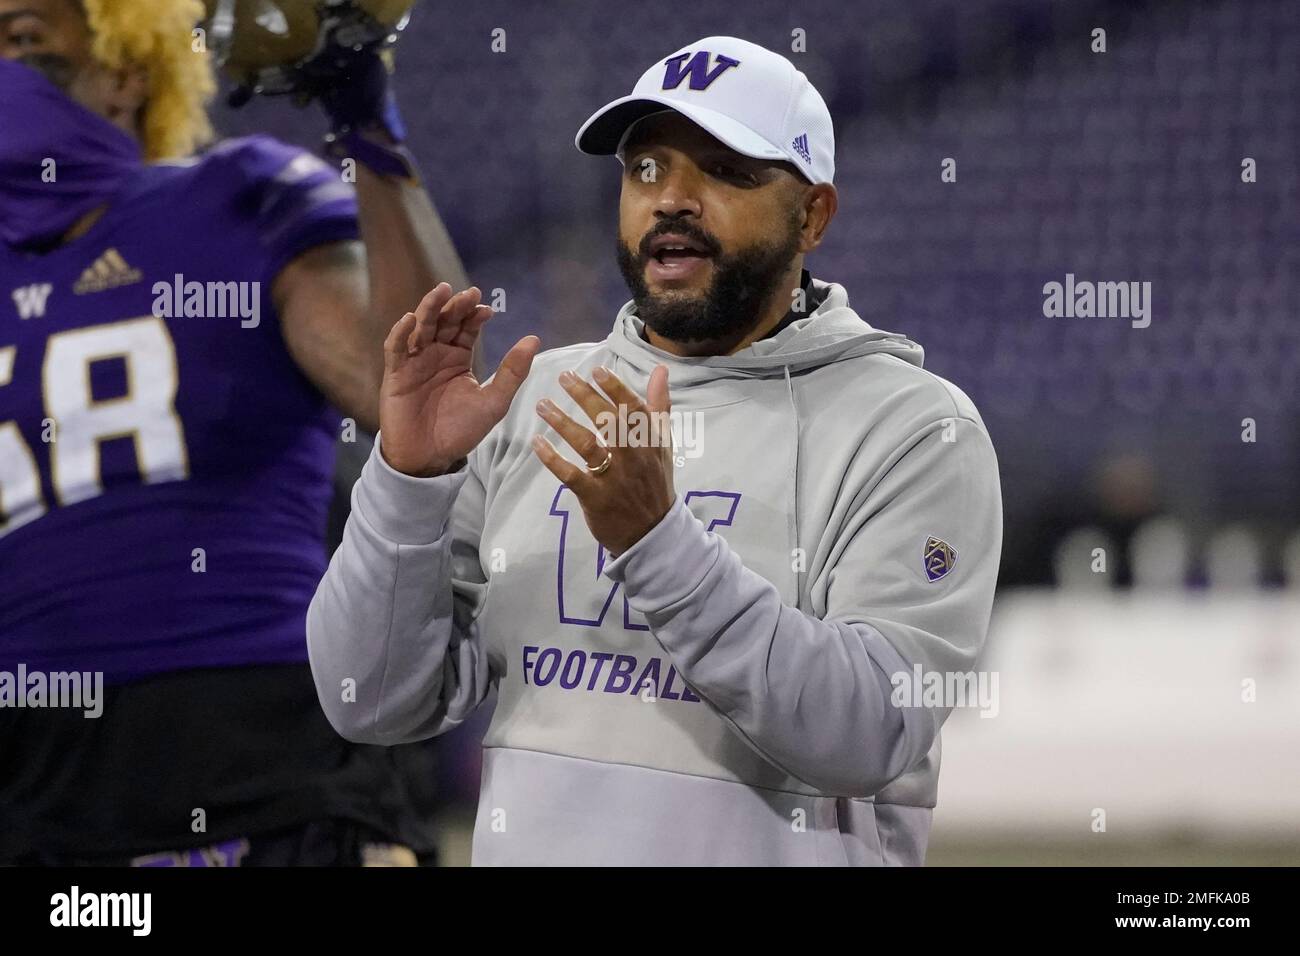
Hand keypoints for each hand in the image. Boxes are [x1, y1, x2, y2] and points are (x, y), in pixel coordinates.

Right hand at [380, 283, 537, 476]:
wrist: (430, 457)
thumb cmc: (461, 430)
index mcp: (459, 358)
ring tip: (441, 292)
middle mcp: (436, 354)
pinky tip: (409, 319)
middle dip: (456, 306)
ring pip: (420, 327)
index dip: (475, 315)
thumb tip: (534, 338)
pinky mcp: (395, 373)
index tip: (487, 309)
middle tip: (468, 293)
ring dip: (429, 308)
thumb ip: (513, 372)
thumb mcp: (493, 402)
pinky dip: (400, 332)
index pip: (467, 328)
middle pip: (444, 321)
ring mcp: (414, 361)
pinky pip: (395, 348)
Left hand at [531, 365, 675, 555]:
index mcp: (649, 441)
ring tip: (542, 405)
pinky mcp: (595, 497)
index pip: (633, 409)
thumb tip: (660, 370)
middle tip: (563, 377)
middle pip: (608, 421)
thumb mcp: (663, 445)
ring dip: (563, 422)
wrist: (652, 533)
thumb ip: (659, 406)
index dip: (615, 388)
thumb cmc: (654, 483)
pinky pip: (571, 475)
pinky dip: (553, 459)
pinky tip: (537, 443)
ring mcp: (614, 478)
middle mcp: (633, 457)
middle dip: (585, 397)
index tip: (596, 370)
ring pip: (587, 444)